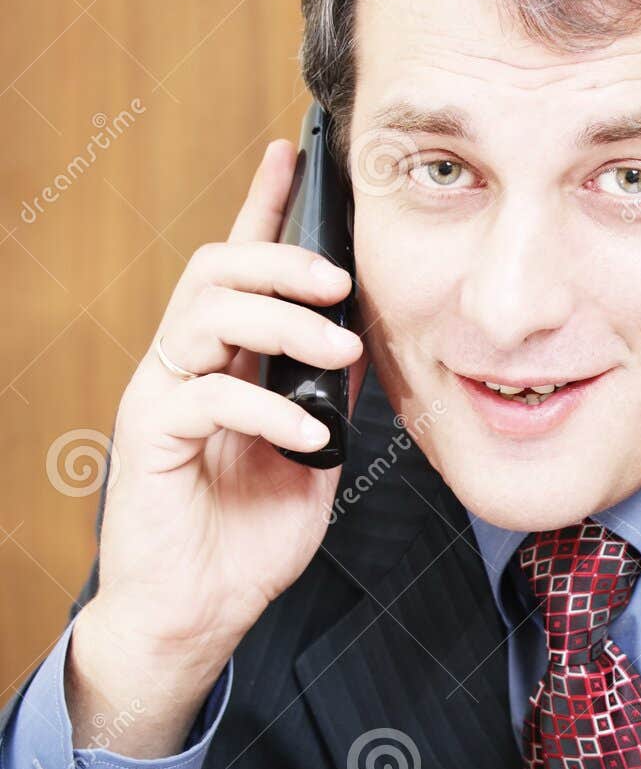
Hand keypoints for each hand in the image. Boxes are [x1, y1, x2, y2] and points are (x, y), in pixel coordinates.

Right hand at [92, 139, 364, 668]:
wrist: (196, 615)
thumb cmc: (246, 540)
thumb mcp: (313, 459)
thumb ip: (328, 399)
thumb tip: (363, 342)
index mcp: (225, 362)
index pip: (239, 267)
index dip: (263, 207)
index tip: (293, 154)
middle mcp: (185, 365)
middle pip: (217, 270)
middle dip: (283, 261)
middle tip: (341, 285)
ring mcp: (161, 395)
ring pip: (205, 313)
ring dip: (281, 322)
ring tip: (337, 352)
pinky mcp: (149, 437)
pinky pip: (206, 395)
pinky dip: (266, 409)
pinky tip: (308, 437)